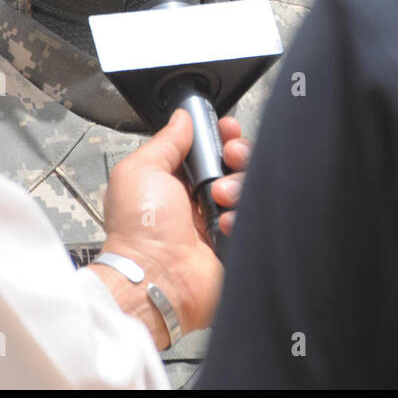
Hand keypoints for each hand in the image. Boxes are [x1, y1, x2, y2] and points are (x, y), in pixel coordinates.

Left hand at [94, 109, 244, 344]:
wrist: (156, 279)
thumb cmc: (139, 232)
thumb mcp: (140, 170)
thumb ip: (165, 141)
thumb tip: (183, 117)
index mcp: (175, 182)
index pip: (209, 149)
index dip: (222, 136)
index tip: (227, 130)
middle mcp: (199, 202)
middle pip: (236, 164)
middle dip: (237, 154)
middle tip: (227, 159)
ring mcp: (219, 223)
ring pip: (251, 188)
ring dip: (238, 185)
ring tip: (219, 197)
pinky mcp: (237, 243)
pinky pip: (258, 217)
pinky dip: (245, 215)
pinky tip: (226, 223)